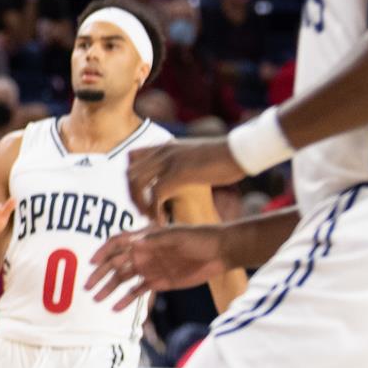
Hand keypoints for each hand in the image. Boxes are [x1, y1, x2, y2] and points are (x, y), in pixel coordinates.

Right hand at [83, 226, 230, 310]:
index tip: (92, 263)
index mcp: (144, 238)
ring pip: (123, 279)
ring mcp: (149, 268)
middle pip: (115, 264)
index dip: (103, 252)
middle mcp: (142, 253)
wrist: (218, 252)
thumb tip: (132, 243)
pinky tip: (115, 309)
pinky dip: (126, 299)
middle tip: (88, 287)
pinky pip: (137, 291)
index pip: (117, 243)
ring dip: (109, 288)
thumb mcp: (176, 236)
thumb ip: (154, 241)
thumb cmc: (197, 237)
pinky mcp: (158, 282)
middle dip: (100, 275)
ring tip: (96, 299)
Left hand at [126, 139, 244, 216]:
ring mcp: (168, 161)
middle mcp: (162, 151)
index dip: (131, 178)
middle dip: (132, 195)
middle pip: (129, 172)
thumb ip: (180, 161)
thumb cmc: (223, 157)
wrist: (238, 152)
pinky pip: (155, 195)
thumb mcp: (193, 155)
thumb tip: (177, 172)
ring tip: (151, 218)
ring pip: (136, 183)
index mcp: (165, 146)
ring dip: (140, 204)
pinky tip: (163, 221)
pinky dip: (155, 210)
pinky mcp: (178, 173)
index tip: (140, 195)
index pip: (132, 157)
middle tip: (142, 211)